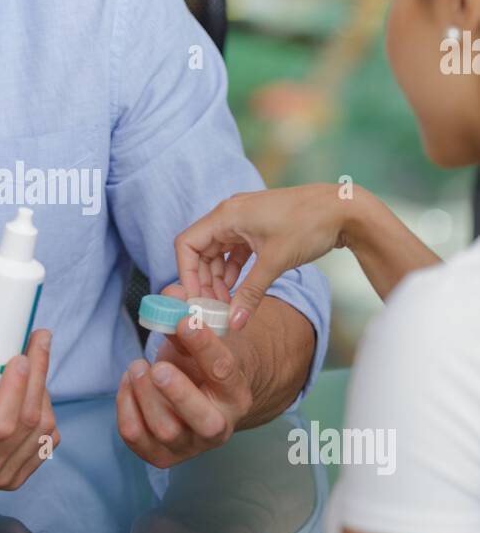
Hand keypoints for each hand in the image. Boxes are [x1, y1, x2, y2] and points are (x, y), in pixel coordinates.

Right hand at [0, 325, 59, 489]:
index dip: (16, 388)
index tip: (19, 356)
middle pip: (27, 423)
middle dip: (38, 375)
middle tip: (39, 341)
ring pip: (43, 432)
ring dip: (43, 390)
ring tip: (34, 362)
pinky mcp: (11, 478)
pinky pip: (46, 443)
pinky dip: (46, 412)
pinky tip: (33, 390)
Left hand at [116, 314, 251, 468]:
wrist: (196, 398)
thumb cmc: (198, 364)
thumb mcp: (198, 340)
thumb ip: (185, 316)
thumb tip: (171, 294)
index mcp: (237, 394)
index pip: (225, 372)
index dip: (204, 344)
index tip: (184, 320)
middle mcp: (220, 426)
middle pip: (205, 422)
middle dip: (179, 394)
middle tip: (158, 368)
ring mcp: (190, 446)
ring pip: (165, 429)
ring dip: (144, 395)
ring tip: (138, 366)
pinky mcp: (160, 455)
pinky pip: (135, 435)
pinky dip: (125, 405)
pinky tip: (129, 382)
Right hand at [173, 184, 350, 328]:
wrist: (345, 210)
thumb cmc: (309, 225)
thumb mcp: (275, 263)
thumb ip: (250, 294)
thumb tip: (233, 323)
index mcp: (227, 215)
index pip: (188, 244)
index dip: (186, 274)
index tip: (196, 299)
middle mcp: (231, 214)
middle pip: (201, 250)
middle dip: (204, 280)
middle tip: (213, 308)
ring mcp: (245, 219)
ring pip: (218, 252)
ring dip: (219, 278)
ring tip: (227, 303)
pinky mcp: (258, 226)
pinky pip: (235, 250)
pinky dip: (234, 270)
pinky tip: (239, 289)